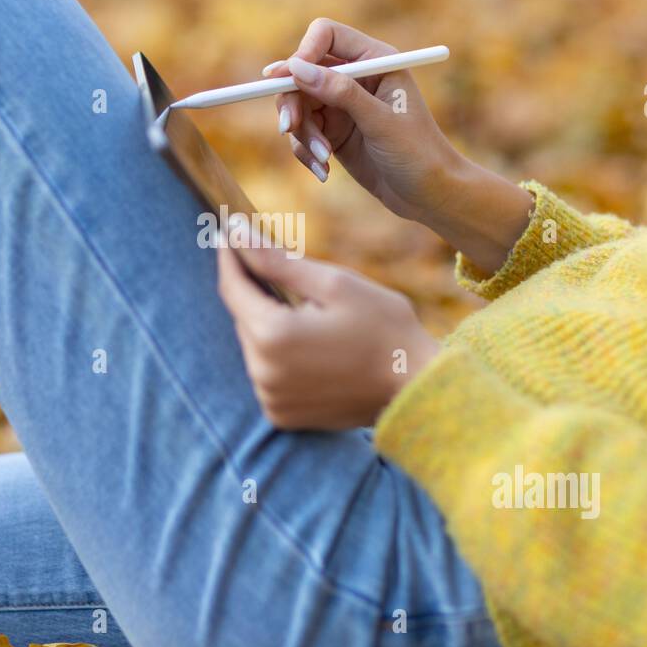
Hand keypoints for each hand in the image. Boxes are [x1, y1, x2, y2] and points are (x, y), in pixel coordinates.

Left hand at [216, 242, 439, 430]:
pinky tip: (312, 346)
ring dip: (270, 325)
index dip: (230, 256)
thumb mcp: (333, 283)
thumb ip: (276, 260)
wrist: (416, 387)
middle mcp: (262, 372)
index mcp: (272, 336)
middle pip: (244, 318)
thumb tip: (236, 231)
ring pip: (254, 346)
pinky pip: (267, 373)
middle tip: (284, 270)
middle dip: (257, 292)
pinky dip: (279, 356)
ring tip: (309, 314)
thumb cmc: (383, 328)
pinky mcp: (282, 415)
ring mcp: (271, 398)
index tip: (230, 231)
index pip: (232, 287)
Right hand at [266, 18, 534, 274]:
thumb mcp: (380, 121)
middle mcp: (356, 77)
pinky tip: (323, 171)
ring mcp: (343, 105)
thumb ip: (340, 92)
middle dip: (293, 101)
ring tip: (323, 160)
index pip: (325, 35)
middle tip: (289, 127)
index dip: (303, 53)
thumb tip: (296, 68)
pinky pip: (303, 133)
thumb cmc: (418, 153)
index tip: (288, 80)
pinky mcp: (334, 132)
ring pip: (299, 106)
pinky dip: (306, 152)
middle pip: (302, 73)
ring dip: (302, 134)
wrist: (431, 195)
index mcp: (375, 60)